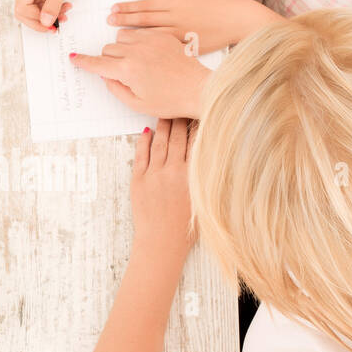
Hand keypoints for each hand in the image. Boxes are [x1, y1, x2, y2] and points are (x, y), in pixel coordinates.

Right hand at [14, 0, 83, 32]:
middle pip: (25, 13)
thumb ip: (53, 4)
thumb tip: (45, 21)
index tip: (49, 24)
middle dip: (41, 21)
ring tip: (64, 13)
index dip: (35, 20)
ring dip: (49, 17)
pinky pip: (42, 7)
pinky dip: (52, 11)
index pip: (22, 9)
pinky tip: (62, 8)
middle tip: (55, 25)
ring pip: (35, 12)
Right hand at [70, 27, 211, 118]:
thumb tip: (105, 76)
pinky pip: (139, 31)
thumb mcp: (138, 104)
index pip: (97, 63)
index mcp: (128, 71)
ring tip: (135, 61)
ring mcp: (150, 41)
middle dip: (108, 59)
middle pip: (108, 48)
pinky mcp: (162, 35)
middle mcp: (136, 52)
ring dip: (122, 47)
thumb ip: (116, 89)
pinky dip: (137, 40)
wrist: (198, 89)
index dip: (83, 62)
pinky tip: (147, 53)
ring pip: (122, 36)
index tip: (75, 58)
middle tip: (121, 72)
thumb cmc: (171, 100)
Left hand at [107, 0, 274, 52]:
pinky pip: (165, 50)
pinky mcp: (186, 47)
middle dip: (124, 21)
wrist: (236, 19)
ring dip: (132, 37)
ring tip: (117, 38)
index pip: (145, 5)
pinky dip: (150, 51)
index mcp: (175, 3)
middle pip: (143, 20)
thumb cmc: (216, 3)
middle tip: (108, 22)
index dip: (127, 8)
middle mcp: (175, 18)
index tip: (113, 9)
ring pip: (151, 36)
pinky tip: (138, 54)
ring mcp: (180, 34)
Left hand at [130, 117, 196, 254]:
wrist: (161, 244)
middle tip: (181, 107)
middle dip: (180, 120)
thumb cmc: (185, 229)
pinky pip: (141, 154)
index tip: (199, 115)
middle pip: (178, 137)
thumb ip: (206, 179)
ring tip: (166, 114)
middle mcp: (174, 170)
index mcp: (192, 175)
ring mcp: (154, 174)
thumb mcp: (204, 201)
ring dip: (163, 126)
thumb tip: (213, 160)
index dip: (198, 126)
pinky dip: (143, 141)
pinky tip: (147, 131)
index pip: (196, 142)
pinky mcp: (139, 180)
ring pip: (160, 142)